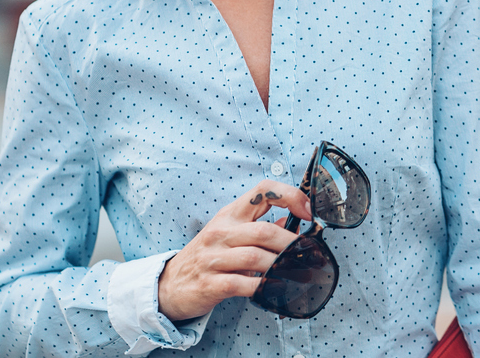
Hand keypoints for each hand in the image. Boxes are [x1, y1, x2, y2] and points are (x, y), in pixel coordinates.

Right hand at [156, 180, 311, 321]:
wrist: (170, 285)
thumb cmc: (207, 256)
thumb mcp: (231, 235)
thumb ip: (260, 228)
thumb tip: (292, 224)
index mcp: (229, 215)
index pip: (261, 191)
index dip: (289, 196)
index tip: (309, 210)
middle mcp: (221, 232)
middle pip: (264, 231)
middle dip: (292, 243)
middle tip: (310, 254)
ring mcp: (213, 257)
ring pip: (256, 257)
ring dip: (282, 266)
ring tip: (298, 272)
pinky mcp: (210, 283)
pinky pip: (243, 284)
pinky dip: (264, 287)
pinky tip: (276, 289)